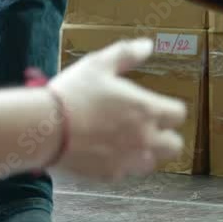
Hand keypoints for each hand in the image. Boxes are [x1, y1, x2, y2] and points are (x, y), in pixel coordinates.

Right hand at [48, 39, 186, 180]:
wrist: (43, 129)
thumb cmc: (72, 93)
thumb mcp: (99, 64)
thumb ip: (126, 54)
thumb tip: (147, 45)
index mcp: (147, 110)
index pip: (179, 115)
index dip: (170, 110)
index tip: (158, 106)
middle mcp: (144, 138)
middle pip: (175, 145)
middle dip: (165, 136)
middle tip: (147, 128)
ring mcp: (128, 159)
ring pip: (152, 163)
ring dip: (144, 153)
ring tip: (125, 142)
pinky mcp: (109, 176)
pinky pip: (125, 173)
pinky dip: (119, 165)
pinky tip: (104, 153)